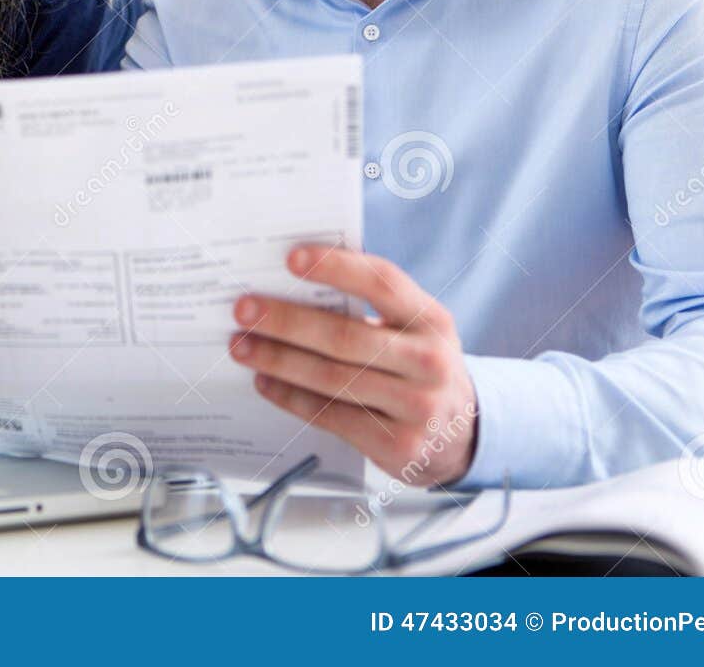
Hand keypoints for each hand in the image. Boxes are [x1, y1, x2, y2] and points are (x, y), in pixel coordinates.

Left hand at [230, 244, 476, 485]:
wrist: (462, 434)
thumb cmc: (417, 364)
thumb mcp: (413, 328)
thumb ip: (371, 303)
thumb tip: (293, 276)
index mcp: (432, 319)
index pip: (382, 283)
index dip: (336, 267)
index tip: (290, 257)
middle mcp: (429, 362)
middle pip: (346, 336)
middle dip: (286, 321)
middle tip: (244, 309)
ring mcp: (417, 407)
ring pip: (332, 378)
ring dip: (278, 360)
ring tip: (241, 345)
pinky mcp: (398, 445)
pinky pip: (331, 415)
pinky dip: (290, 397)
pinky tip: (264, 381)